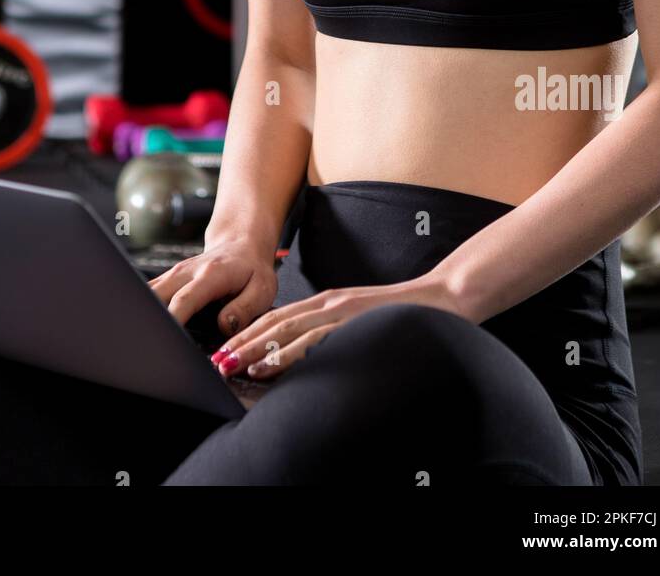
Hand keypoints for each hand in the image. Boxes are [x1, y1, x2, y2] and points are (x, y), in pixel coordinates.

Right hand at [147, 240, 278, 337]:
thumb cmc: (253, 271)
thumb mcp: (262, 290)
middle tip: (149, 349)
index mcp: (210, 275)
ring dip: (142, 315)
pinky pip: (148, 294)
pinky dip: (144, 310)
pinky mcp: (167, 280)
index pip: (184, 300)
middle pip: (156, 296)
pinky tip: (146, 329)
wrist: (241, 246)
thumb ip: (244, 309)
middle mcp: (186, 272)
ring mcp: (173, 275)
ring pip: (146, 294)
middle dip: (149, 321)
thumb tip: (225, 326)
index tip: (166, 341)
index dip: (173, 321)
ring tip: (144, 344)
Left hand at [210, 274, 461, 380]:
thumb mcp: (360, 320)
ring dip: (256, 347)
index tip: (226, 351)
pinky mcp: (355, 319)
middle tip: (216, 361)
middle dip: (242, 341)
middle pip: (274, 321)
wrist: (444, 295)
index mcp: (328, 302)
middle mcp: (329, 302)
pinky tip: (271, 363)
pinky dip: (288, 351)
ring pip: (288, 329)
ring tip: (232, 364)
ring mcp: (342, 309)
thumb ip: (335, 332)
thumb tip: (310, 355)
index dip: (250, 333)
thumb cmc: (404, 314)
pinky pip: (315, 338)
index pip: (279, 317)